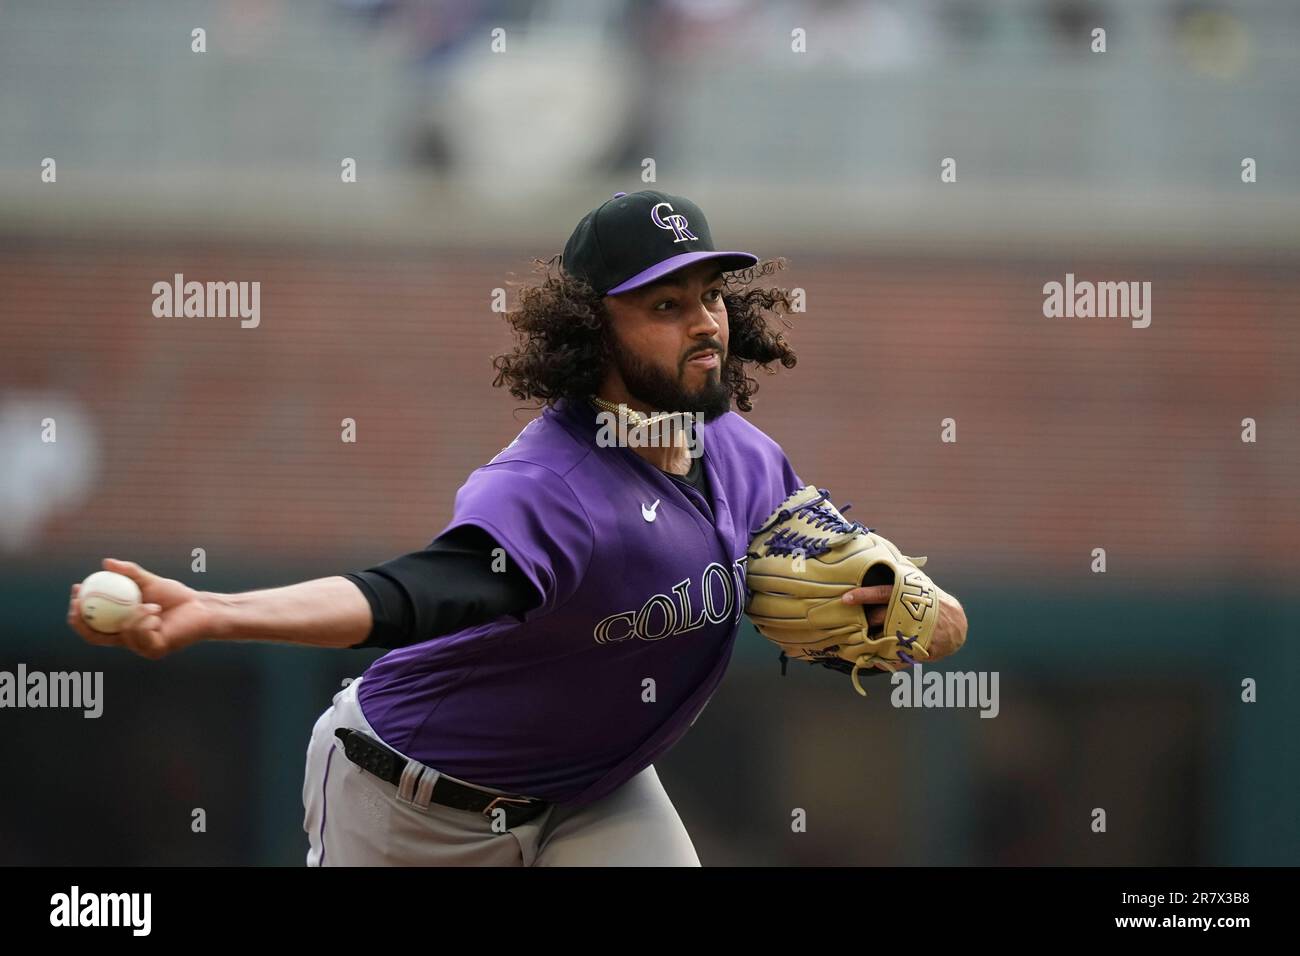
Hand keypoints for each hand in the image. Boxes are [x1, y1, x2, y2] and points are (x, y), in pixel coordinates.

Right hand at [67, 558, 215, 659]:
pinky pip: (140, 635)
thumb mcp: (149, 582)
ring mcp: (140, 647)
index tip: (76, 589)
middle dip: (82, 620)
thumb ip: (129, 573)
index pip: (91, 624)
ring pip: (121, 632)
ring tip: (151, 604)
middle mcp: (128, 639)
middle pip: (94, 637)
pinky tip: (158, 613)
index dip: (78, 610)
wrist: (201, 607)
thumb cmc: (176, 596)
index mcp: (122, 626)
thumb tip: (105, 562)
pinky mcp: (154, 650)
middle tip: (80, 601)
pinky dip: (146, 619)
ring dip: (134, 614)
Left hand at [840, 583, 967, 663]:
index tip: (846, 598)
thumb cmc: (931, 601)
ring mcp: (917, 631)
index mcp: (908, 595)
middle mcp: (912, 612)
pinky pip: (898, 656)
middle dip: (866, 622)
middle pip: (880, 618)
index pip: (883, 592)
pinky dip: (885, 659)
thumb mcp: (919, 586)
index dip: (864, 595)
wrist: (957, 623)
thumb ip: (900, 580)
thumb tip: (881, 559)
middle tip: (854, 626)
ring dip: (873, 642)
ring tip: (864, 643)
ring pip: (886, 638)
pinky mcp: (922, 648)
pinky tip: (876, 659)